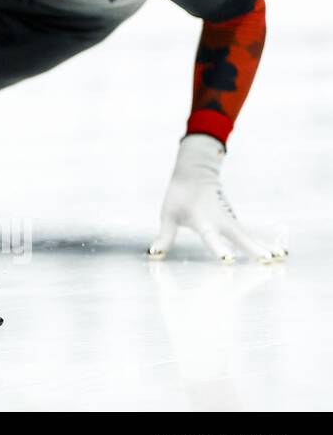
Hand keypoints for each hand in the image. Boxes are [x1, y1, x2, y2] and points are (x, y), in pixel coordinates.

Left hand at [148, 134, 286, 262]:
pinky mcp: (234, 221)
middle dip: (253, 248)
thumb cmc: (179, 196)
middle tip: (268, 260)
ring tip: (281, 257)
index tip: (229, 260)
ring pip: (249, 235)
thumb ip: (164, 237)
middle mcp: (220, 220)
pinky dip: (263, 243)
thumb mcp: (168, 215)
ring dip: (264, 246)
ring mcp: (230, 220)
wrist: (194, 174)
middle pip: (239, 236)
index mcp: (203, 219)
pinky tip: (279, 254)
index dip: (220, 248)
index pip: (211, 237)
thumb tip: (154, 255)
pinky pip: (249, 235)